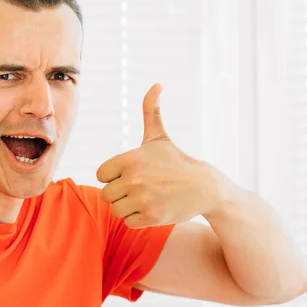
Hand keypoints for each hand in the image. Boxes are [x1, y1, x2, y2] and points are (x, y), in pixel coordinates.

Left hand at [96, 84, 226, 228]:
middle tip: (140, 188)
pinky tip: (153, 208)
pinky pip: (128, 222)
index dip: (113, 176)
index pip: (101, 174)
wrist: (206, 187)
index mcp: (130, 158)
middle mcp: (134, 179)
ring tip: (146, 198)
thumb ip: (151, 111)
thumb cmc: (176, 161)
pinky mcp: (151, 217)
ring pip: (116, 209)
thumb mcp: (159, 137)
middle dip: (121, 192)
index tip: (130, 173)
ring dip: (128, 206)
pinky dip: (138, 218)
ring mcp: (143, 199)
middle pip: (107, 194)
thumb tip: (156, 84)